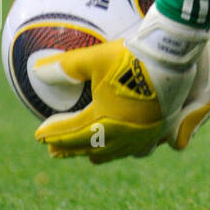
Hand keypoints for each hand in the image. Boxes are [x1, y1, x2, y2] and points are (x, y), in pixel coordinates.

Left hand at [33, 8, 206, 162]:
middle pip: (90, 148)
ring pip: (115, 153)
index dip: (53, 134)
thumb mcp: (94, 58)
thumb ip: (64, 67)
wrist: (173, 55)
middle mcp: (123, 134)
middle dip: (70, 149)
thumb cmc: (131, 57)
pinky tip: (125, 146)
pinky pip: (139, 148)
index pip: (71, 132)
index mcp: (104, 121)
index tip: (38, 135)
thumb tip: (37, 72)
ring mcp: (144, 134)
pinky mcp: (161, 127)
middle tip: (54, 151)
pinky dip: (125, 150)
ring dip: (97, 153)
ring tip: (88, 155)